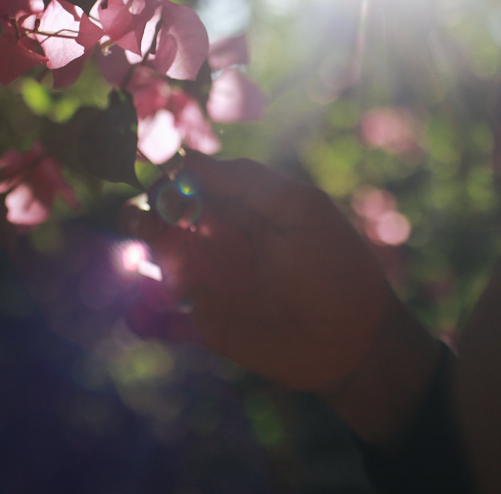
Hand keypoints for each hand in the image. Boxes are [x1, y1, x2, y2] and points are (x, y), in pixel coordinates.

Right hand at [122, 153, 443, 444]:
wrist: (356, 340)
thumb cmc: (337, 265)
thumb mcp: (302, 209)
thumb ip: (248, 182)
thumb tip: (187, 161)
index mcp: (243, 205)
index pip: (192, 182)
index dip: (173, 180)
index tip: (164, 183)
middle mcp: (220, 239)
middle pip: (166, 218)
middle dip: (147, 213)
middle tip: (145, 219)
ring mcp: (210, 281)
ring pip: (160, 259)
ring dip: (146, 253)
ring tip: (156, 255)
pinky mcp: (206, 323)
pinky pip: (166, 313)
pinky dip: (150, 309)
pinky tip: (152, 306)